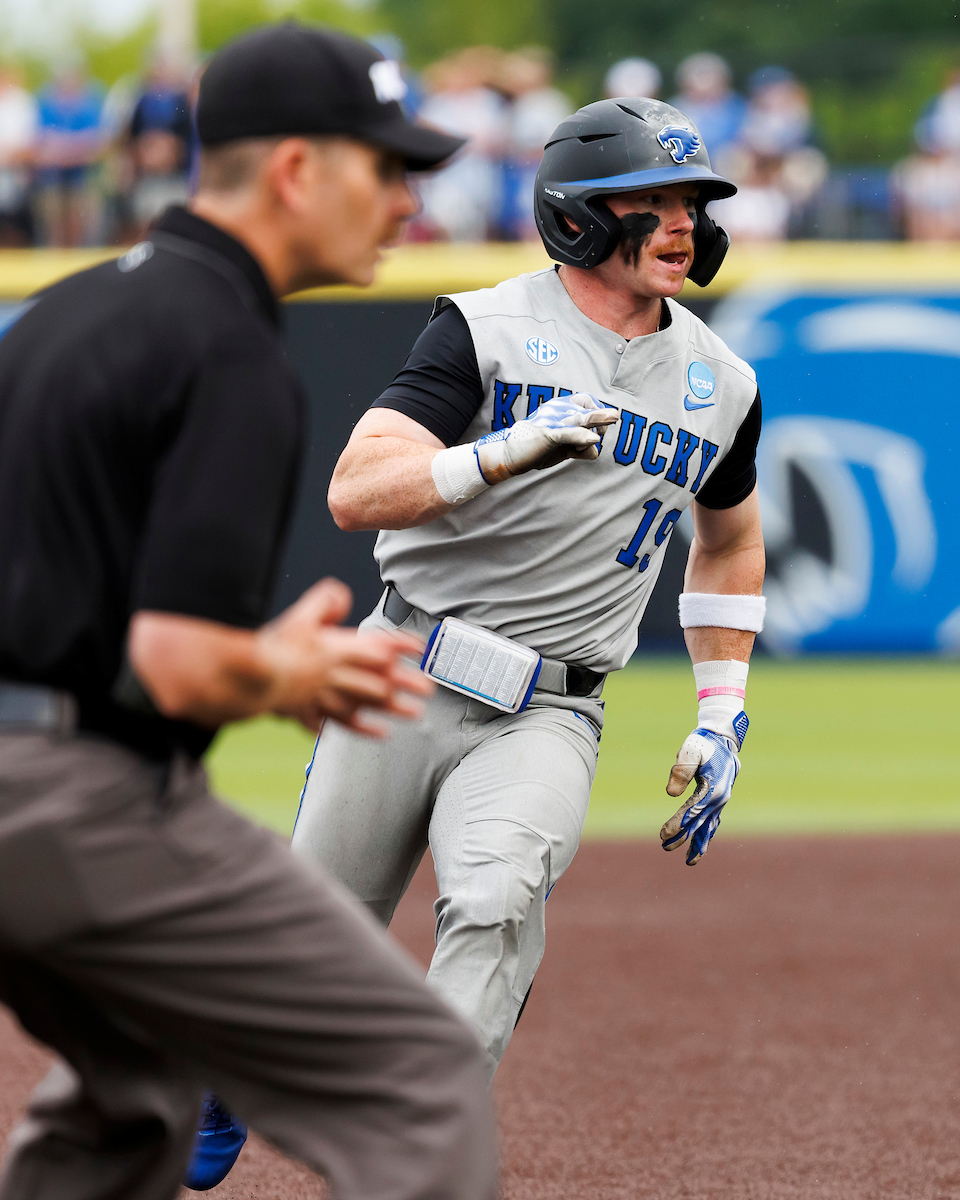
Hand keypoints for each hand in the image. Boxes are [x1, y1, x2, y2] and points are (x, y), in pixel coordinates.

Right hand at [258, 578, 432, 735]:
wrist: (250, 680)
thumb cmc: (273, 649)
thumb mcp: (299, 615)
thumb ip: (323, 602)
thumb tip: (342, 596)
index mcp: (336, 648)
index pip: (377, 645)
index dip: (401, 645)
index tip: (419, 649)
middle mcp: (337, 675)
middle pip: (380, 680)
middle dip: (408, 684)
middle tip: (428, 688)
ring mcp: (327, 697)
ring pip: (369, 704)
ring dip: (395, 709)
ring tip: (416, 714)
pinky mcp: (314, 713)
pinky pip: (343, 724)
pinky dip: (363, 730)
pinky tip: (379, 734)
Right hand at [475, 392, 617, 482]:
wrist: (509, 454)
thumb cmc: (535, 449)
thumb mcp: (561, 448)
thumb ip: (578, 448)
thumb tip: (595, 451)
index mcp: (559, 409)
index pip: (585, 401)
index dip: (598, 410)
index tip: (602, 427)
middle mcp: (556, 410)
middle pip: (586, 408)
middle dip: (602, 415)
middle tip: (614, 418)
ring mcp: (552, 422)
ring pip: (580, 418)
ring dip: (598, 418)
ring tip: (613, 418)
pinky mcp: (547, 434)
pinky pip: (568, 433)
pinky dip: (581, 436)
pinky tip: (593, 439)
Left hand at [660, 728, 740, 865]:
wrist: (724, 739)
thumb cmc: (704, 743)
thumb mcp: (691, 750)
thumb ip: (681, 770)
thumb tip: (671, 794)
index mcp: (713, 788)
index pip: (692, 811)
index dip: (677, 824)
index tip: (664, 834)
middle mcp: (720, 799)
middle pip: (698, 823)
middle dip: (682, 836)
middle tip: (664, 847)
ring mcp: (721, 801)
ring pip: (709, 827)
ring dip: (698, 844)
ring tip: (689, 862)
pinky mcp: (719, 800)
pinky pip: (713, 822)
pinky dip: (706, 835)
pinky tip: (700, 846)